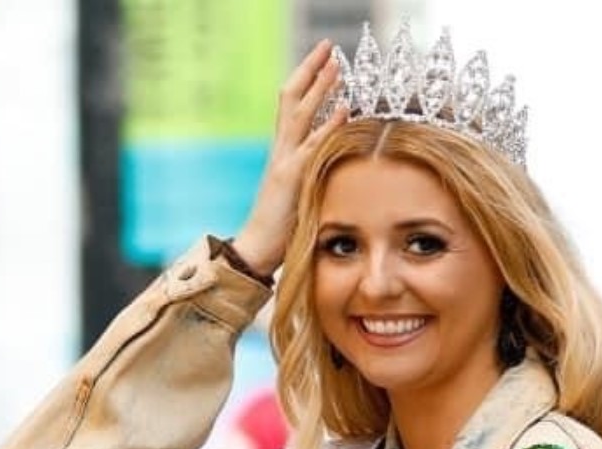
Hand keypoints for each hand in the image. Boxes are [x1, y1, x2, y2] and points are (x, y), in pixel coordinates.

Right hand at [233, 40, 349, 275]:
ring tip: (337, 65)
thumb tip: (336, 162)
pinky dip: (328, 126)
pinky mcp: (291, 178)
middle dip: (310, 70)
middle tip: (329, 46)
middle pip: (291, 98)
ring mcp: (284, 161)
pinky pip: (312, 146)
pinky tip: (343, 109)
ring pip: (299, 113)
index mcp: (283, 151)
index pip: (291, 104)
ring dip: (319, 87)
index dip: (306, 79)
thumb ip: (313, 172)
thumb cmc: (283, 226)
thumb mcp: (301, 191)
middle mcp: (281, 149)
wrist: (257, 249)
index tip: (324, 59)